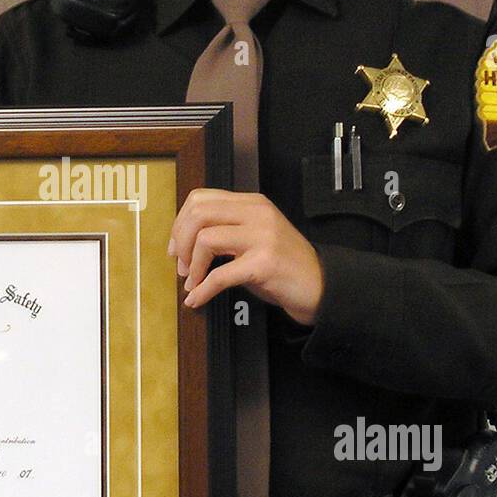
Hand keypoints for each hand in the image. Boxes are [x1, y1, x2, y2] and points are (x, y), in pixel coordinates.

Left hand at [166, 188, 323, 325]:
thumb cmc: (283, 264)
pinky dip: (203, 290)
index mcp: (252, 203)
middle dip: (181, 242)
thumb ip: (227, 229)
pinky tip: (197, 299)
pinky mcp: (265, 263)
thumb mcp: (255, 236)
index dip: (180, 223)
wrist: (320, 285)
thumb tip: (183, 241)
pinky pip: (220, 275)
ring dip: (192, 267)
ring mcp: (263, 236)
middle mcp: (257, 213)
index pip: (201, 198)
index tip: (176, 245)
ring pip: (205, 239)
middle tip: (181, 265)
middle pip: (199, 213)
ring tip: (193, 282)